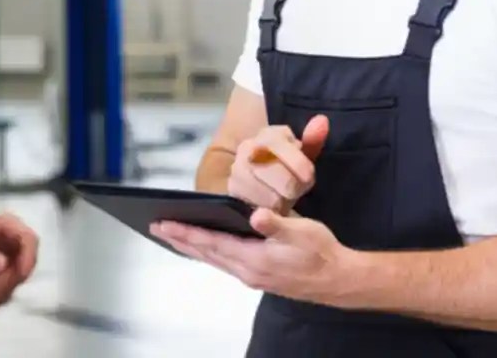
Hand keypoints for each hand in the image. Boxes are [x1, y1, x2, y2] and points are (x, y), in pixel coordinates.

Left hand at [151, 208, 357, 306]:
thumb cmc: (321, 252)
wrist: (339, 280)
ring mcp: (252, 276)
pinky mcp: (259, 277)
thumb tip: (255, 215)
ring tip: (175, 236)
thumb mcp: (302, 231)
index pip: (210, 243)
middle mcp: (247, 271)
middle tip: (157, 227)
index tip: (163, 223)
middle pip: (206, 253)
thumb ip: (277, 223)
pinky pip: (224, 264)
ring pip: (213, 260)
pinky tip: (207, 248)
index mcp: (253, 258)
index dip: (185, 232)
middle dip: (180, 240)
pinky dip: (210, 253)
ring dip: (192, 248)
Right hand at [228, 115, 328, 213]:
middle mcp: (248, 147)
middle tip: (293, 190)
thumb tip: (322, 120)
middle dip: (292, 187)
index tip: (308, 178)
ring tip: (281, 197)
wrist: (256, 179)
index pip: (285, 150)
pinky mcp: (232, 188)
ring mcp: (237, 168)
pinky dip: (268, 209)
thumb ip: (312, 139)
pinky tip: (269, 205)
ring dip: (281, 201)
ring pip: (270, 196)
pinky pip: (257, 206)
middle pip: (281, 178)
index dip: (300, 166)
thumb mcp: (301, 153)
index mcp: (269, 135)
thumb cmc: (284, 166)